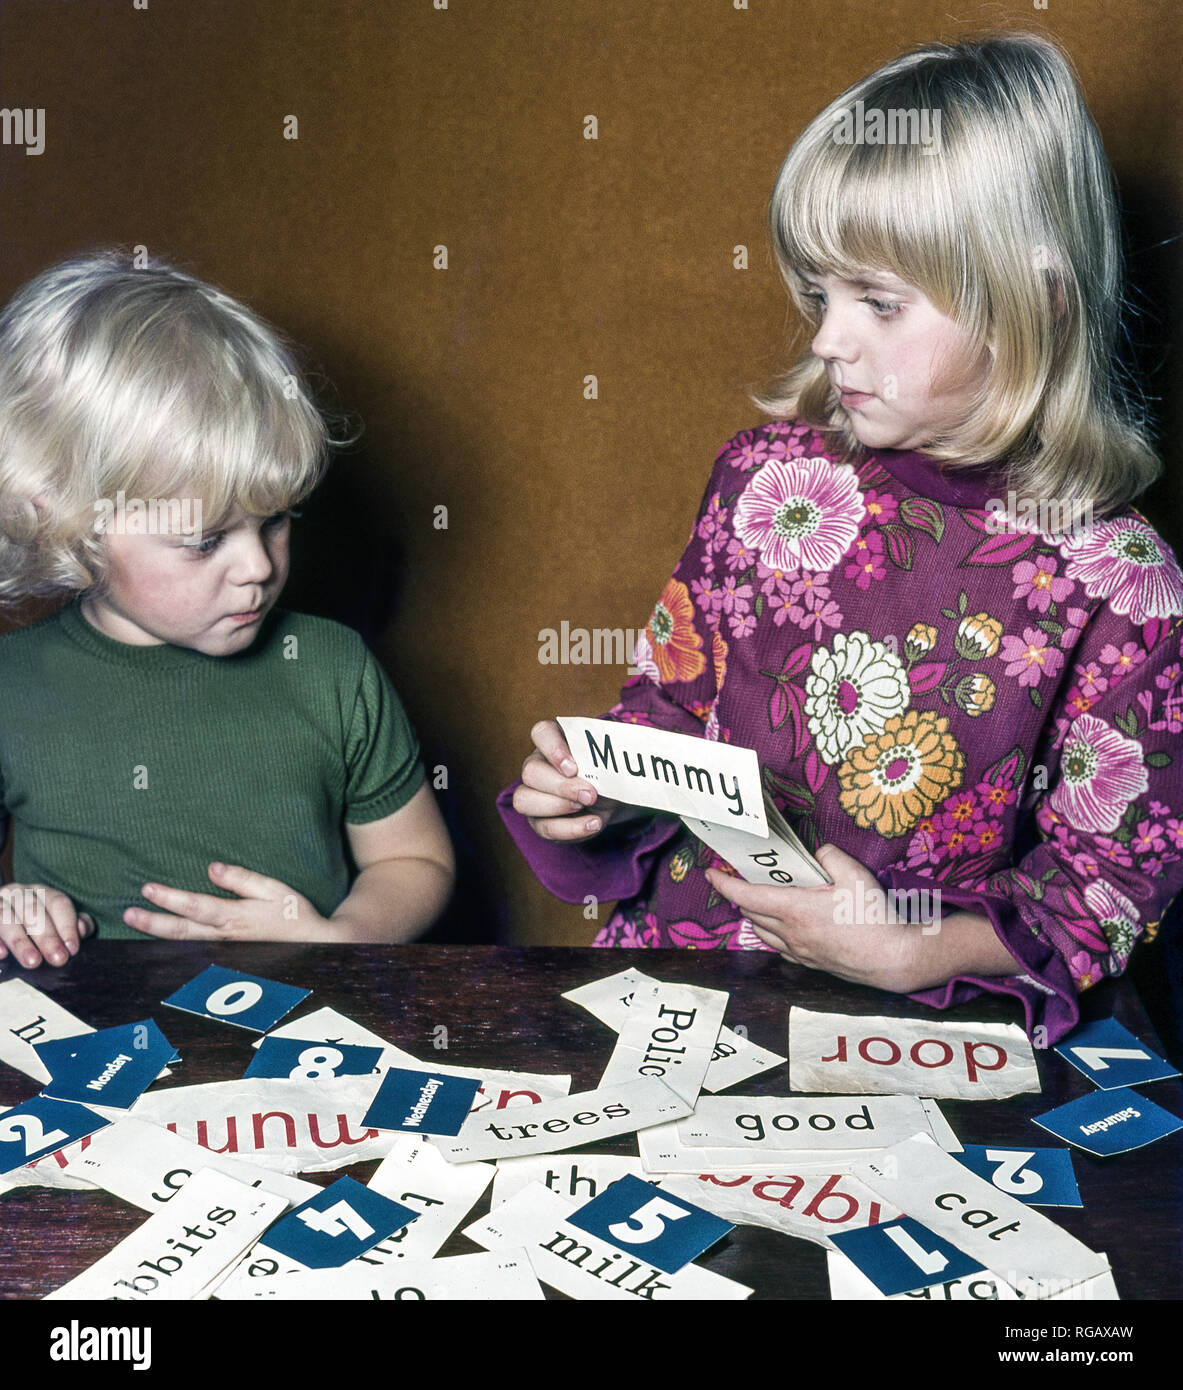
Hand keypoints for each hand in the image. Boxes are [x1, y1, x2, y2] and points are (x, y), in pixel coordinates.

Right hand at [0, 884, 92, 968]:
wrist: (8, 919)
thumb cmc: (37, 925)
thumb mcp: (58, 922)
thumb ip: (74, 925)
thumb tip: (82, 929)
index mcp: (42, 892)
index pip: (58, 903)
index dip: (67, 926)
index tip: (73, 949)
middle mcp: (18, 893)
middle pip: (34, 912)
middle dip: (47, 937)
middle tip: (58, 959)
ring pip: (8, 918)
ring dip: (21, 942)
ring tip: (33, 961)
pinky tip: (2, 955)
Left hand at [123, 862, 331, 941]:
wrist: (316, 947)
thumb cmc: (295, 915)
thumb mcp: (275, 890)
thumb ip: (243, 879)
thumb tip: (212, 867)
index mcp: (236, 917)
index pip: (195, 906)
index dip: (169, 898)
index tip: (147, 889)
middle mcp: (225, 937)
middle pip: (181, 931)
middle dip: (152, 922)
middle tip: (127, 914)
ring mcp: (224, 951)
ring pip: (183, 945)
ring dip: (157, 936)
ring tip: (135, 926)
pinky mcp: (226, 957)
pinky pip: (192, 953)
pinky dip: (172, 949)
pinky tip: (159, 944)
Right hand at [513, 719, 626, 841]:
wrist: (614, 797)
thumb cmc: (607, 771)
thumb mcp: (609, 761)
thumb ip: (604, 757)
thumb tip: (609, 757)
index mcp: (553, 741)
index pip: (541, 733)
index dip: (553, 749)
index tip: (573, 767)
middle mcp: (537, 765)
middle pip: (530, 772)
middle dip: (561, 786)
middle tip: (590, 794)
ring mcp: (532, 794)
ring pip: (524, 800)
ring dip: (558, 806)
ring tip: (588, 806)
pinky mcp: (539, 820)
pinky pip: (544, 827)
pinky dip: (571, 828)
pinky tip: (594, 823)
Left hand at [706, 844, 918, 991]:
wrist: (893, 960)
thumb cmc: (874, 917)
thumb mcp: (854, 873)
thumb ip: (830, 856)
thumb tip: (817, 853)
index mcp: (793, 910)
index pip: (745, 895)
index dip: (723, 884)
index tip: (710, 873)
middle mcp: (790, 933)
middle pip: (750, 913)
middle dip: (739, 896)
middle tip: (741, 879)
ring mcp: (799, 952)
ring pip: (762, 933)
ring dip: (755, 916)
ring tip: (762, 900)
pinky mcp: (811, 964)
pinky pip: (780, 948)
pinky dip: (774, 934)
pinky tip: (786, 926)